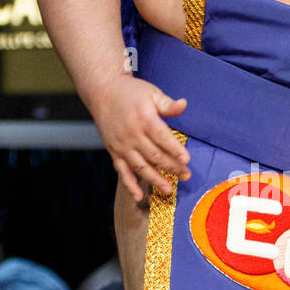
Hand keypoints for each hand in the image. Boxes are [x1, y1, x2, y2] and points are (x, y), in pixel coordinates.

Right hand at [92, 74, 190, 201]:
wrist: (103, 93)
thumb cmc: (131, 93)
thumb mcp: (151, 93)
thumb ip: (167, 104)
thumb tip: (184, 105)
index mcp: (144, 119)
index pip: (162, 138)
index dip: (175, 150)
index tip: (187, 159)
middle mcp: (132, 135)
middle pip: (155, 155)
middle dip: (172, 167)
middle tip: (186, 176)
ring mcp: (122, 146)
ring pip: (141, 167)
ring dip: (155, 180)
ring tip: (168, 190)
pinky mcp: (114, 152)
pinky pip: (122, 171)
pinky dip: (130, 185)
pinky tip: (139, 196)